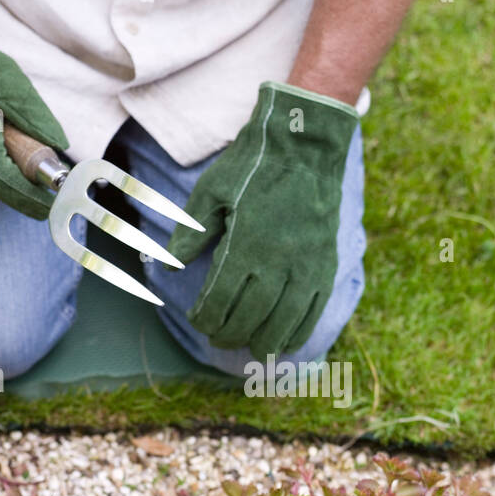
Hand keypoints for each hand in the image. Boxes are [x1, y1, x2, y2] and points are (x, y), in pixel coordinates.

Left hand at [168, 82, 358, 355]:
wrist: (306, 147)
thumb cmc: (253, 166)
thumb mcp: (211, 191)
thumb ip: (191, 232)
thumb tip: (169, 264)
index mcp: (244, 245)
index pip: (219, 301)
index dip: (204, 318)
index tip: (197, 320)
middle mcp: (277, 263)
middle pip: (249, 318)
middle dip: (229, 334)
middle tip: (217, 337)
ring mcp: (305, 267)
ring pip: (282, 323)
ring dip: (262, 341)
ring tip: (249, 348)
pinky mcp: (325, 267)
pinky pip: (312, 312)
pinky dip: (297, 332)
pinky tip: (284, 342)